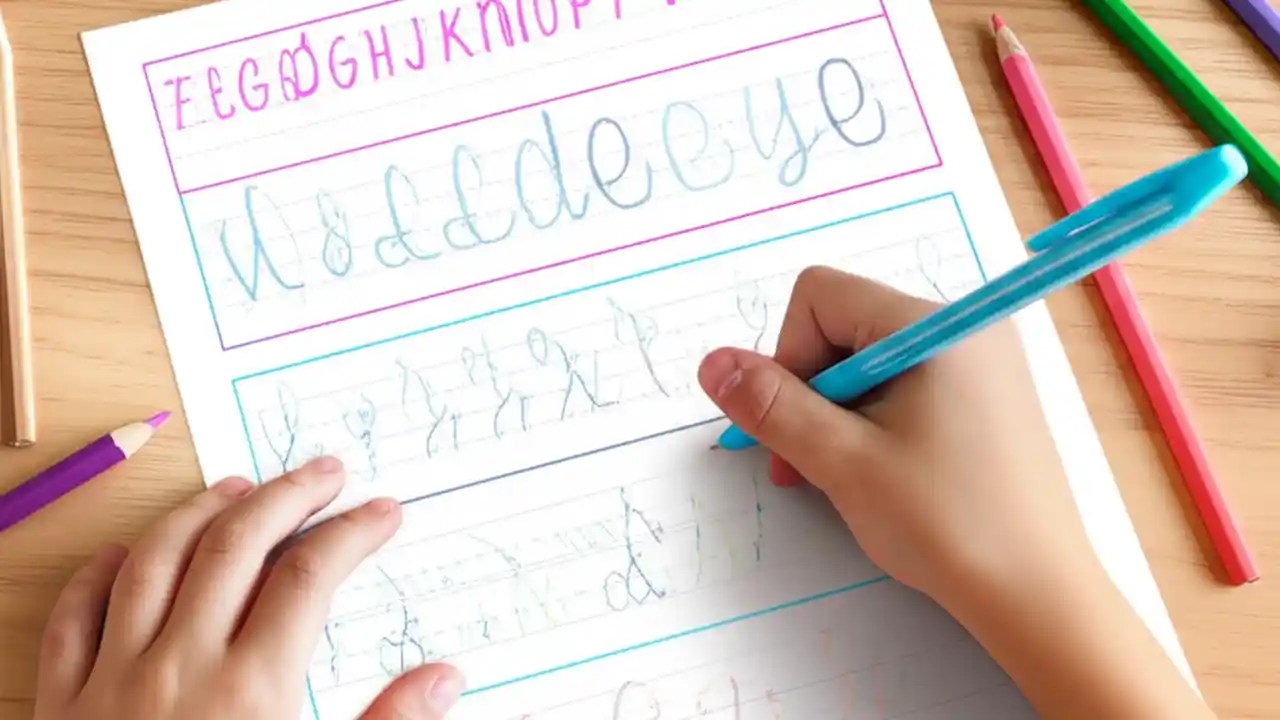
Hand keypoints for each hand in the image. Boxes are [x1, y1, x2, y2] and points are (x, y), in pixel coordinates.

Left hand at [34, 457, 463, 719]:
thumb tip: (445, 677)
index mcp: (251, 693)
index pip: (310, 578)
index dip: (353, 534)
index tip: (384, 512)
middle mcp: (180, 669)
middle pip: (238, 547)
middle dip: (288, 496)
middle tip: (325, 470)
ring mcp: (112, 682)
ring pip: (154, 563)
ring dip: (200, 513)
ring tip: (237, 484)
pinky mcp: (62, 707)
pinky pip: (72, 619)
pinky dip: (96, 575)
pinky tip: (123, 552)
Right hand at [697, 267, 1214, 719]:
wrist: (1039, 593)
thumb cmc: (946, 524)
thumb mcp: (842, 461)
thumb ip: (773, 406)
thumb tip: (713, 364)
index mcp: (933, 325)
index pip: (820, 296)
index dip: (787, 355)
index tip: (794, 425)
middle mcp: (961, 327)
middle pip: (843, 325)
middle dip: (809, 390)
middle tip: (802, 463)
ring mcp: (979, 361)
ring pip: (869, 361)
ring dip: (837, 413)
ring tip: (839, 478)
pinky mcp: (986, 396)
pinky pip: (906, 385)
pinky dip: (873, 421)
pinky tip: (875, 474)